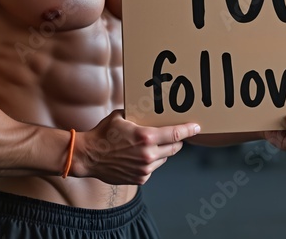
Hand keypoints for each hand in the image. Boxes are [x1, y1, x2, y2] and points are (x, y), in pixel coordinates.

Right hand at [74, 110, 199, 184]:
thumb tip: (149, 107)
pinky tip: (139, 156)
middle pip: (175, 147)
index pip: (176, 134)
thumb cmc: (103, 134)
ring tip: (150, 145)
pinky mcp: (140, 178)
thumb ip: (138, 113)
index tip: (197, 127)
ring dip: (162, 151)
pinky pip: (153, 168)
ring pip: (164, 158)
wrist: (88, 156)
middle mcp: (148, 155)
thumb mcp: (121, 116)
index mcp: (146, 137)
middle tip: (175, 135)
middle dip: (177, 141)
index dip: (189, 130)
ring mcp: (145, 169)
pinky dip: (151, 162)